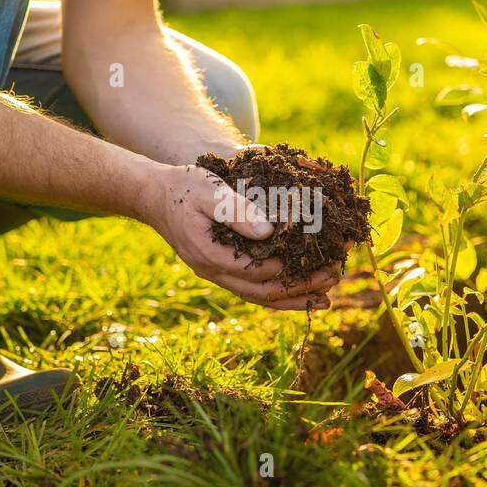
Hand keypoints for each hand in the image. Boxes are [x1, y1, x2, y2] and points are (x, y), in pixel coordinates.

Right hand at [143, 163, 340, 309]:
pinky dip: (279, 294)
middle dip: (300, 288)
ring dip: (294, 298)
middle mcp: (214, 271)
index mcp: (210, 255)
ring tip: (326, 297)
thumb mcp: (209, 191)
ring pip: (260, 296)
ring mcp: (217, 273)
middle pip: (262, 292)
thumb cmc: (183, 188)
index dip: (287, 269)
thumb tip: (269, 232)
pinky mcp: (222, 269)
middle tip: (333, 278)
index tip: (316, 259)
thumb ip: (236, 211)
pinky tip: (301, 293)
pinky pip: (254, 289)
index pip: (254, 271)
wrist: (153, 196)